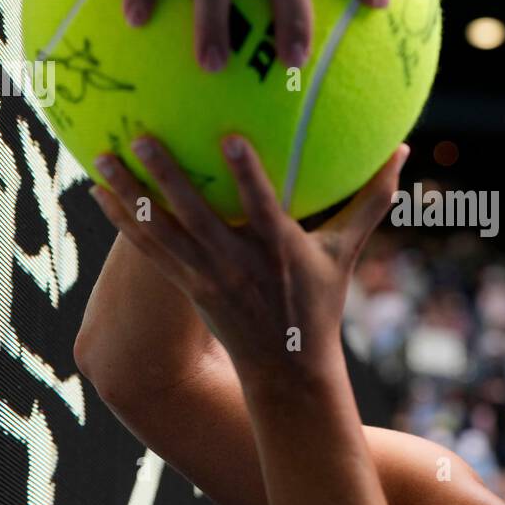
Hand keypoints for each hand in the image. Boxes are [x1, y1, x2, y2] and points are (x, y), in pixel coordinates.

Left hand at [87, 135, 408, 381]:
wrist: (287, 369)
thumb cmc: (319, 304)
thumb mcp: (345, 252)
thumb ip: (370, 200)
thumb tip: (403, 151)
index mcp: (278, 249)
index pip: (261, 207)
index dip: (246, 174)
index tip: (229, 138)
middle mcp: (238, 263)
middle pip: (197, 215)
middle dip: (168, 175)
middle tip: (143, 135)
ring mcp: (208, 277)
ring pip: (162, 230)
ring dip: (131, 193)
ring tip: (103, 157)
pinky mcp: (188, 287)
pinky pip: (149, 250)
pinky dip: (125, 221)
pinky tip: (101, 193)